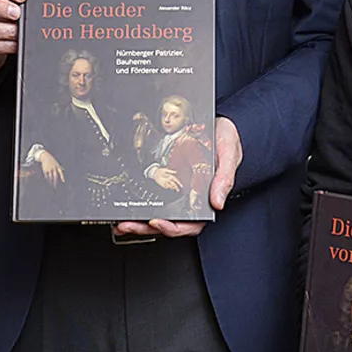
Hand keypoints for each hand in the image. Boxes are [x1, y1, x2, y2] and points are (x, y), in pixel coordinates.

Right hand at [36, 149, 64, 185]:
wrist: (45, 156)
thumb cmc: (52, 160)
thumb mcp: (57, 163)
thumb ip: (60, 167)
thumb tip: (64, 169)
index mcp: (57, 166)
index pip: (60, 172)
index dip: (62, 177)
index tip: (63, 181)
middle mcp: (54, 168)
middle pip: (55, 176)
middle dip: (55, 181)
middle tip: (55, 186)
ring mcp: (49, 169)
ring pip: (50, 177)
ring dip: (51, 181)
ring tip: (51, 184)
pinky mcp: (45, 169)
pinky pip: (46, 175)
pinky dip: (47, 179)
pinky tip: (47, 181)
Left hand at [113, 116, 241, 239]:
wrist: (217, 123)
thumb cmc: (225, 141)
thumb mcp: (229, 154)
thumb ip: (224, 179)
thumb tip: (218, 202)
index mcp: (206, 199)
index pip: (190, 224)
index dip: (173, 228)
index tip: (158, 222)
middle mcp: (189, 199)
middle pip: (168, 222)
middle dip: (146, 228)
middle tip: (128, 225)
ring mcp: (176, 191)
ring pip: (156, 213)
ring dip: (138, 221)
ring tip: (122, 222)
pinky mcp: (166, 180)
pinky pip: (151, 195)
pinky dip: (136, 203)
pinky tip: (124, 206)